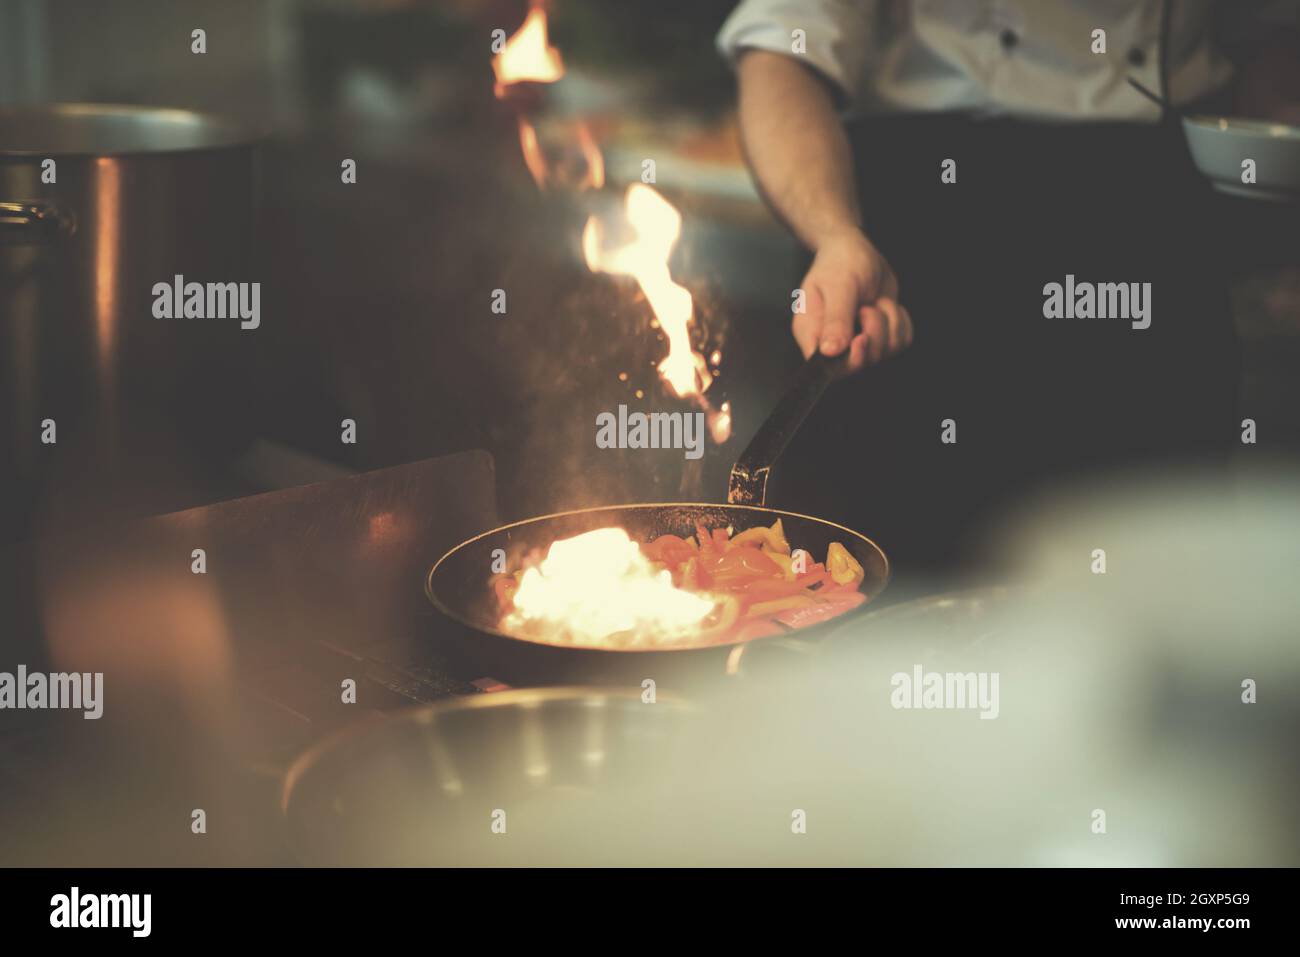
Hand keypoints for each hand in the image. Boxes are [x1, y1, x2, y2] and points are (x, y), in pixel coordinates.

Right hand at [793, 228, 912, 371]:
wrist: (856, 251)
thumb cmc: (840, 263)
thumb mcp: (839, 286)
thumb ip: (835, 319)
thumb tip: (829, 351)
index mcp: (812, 332)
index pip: (825, 367)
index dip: (849, 361)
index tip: (862, 337)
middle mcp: (831, 343)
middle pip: (859, 364)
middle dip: (874, 334)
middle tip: (867, 307)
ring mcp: (856, 343)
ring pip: (884, 354)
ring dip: (888, 323)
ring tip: (874, 301)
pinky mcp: (878, 338)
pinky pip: (899, 343)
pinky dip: (899, 323)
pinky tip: (884, 305)